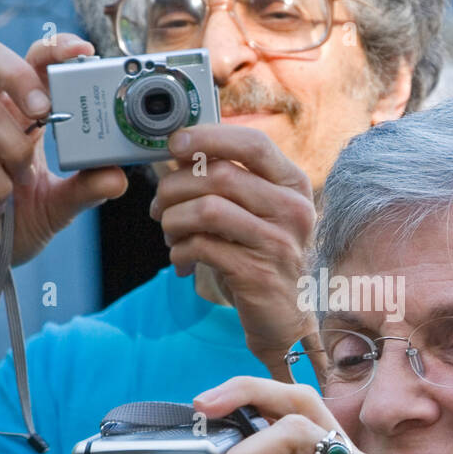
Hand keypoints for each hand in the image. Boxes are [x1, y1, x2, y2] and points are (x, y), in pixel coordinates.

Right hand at [0, 35, 126, 293]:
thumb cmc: (10, 223)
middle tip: (46, 110)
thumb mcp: (58, 206)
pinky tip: (1, 204)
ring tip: (22, 179)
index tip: (84, 52)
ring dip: (15, 149)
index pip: (29, 63)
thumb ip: (87, 189)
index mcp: (15, 115)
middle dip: (22, 76)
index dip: (53, 49)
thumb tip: (120, 177)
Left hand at [154, 125, 316, 371]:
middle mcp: (293, 210)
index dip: (209, 137)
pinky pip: (202, 247)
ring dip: (173, 220)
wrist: (284, 317)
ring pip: (206, 210)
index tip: (175, 143)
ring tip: (169, 233)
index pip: (254, 143)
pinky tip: (182, 259)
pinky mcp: (258, 274)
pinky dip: (179, 251)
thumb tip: (180, 151)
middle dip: (175, 187)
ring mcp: (279, 243)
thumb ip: (228, 180)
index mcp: (293, 185)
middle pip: (220, 175)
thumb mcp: (255, 212)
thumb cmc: (260, 254)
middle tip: (159, 205)